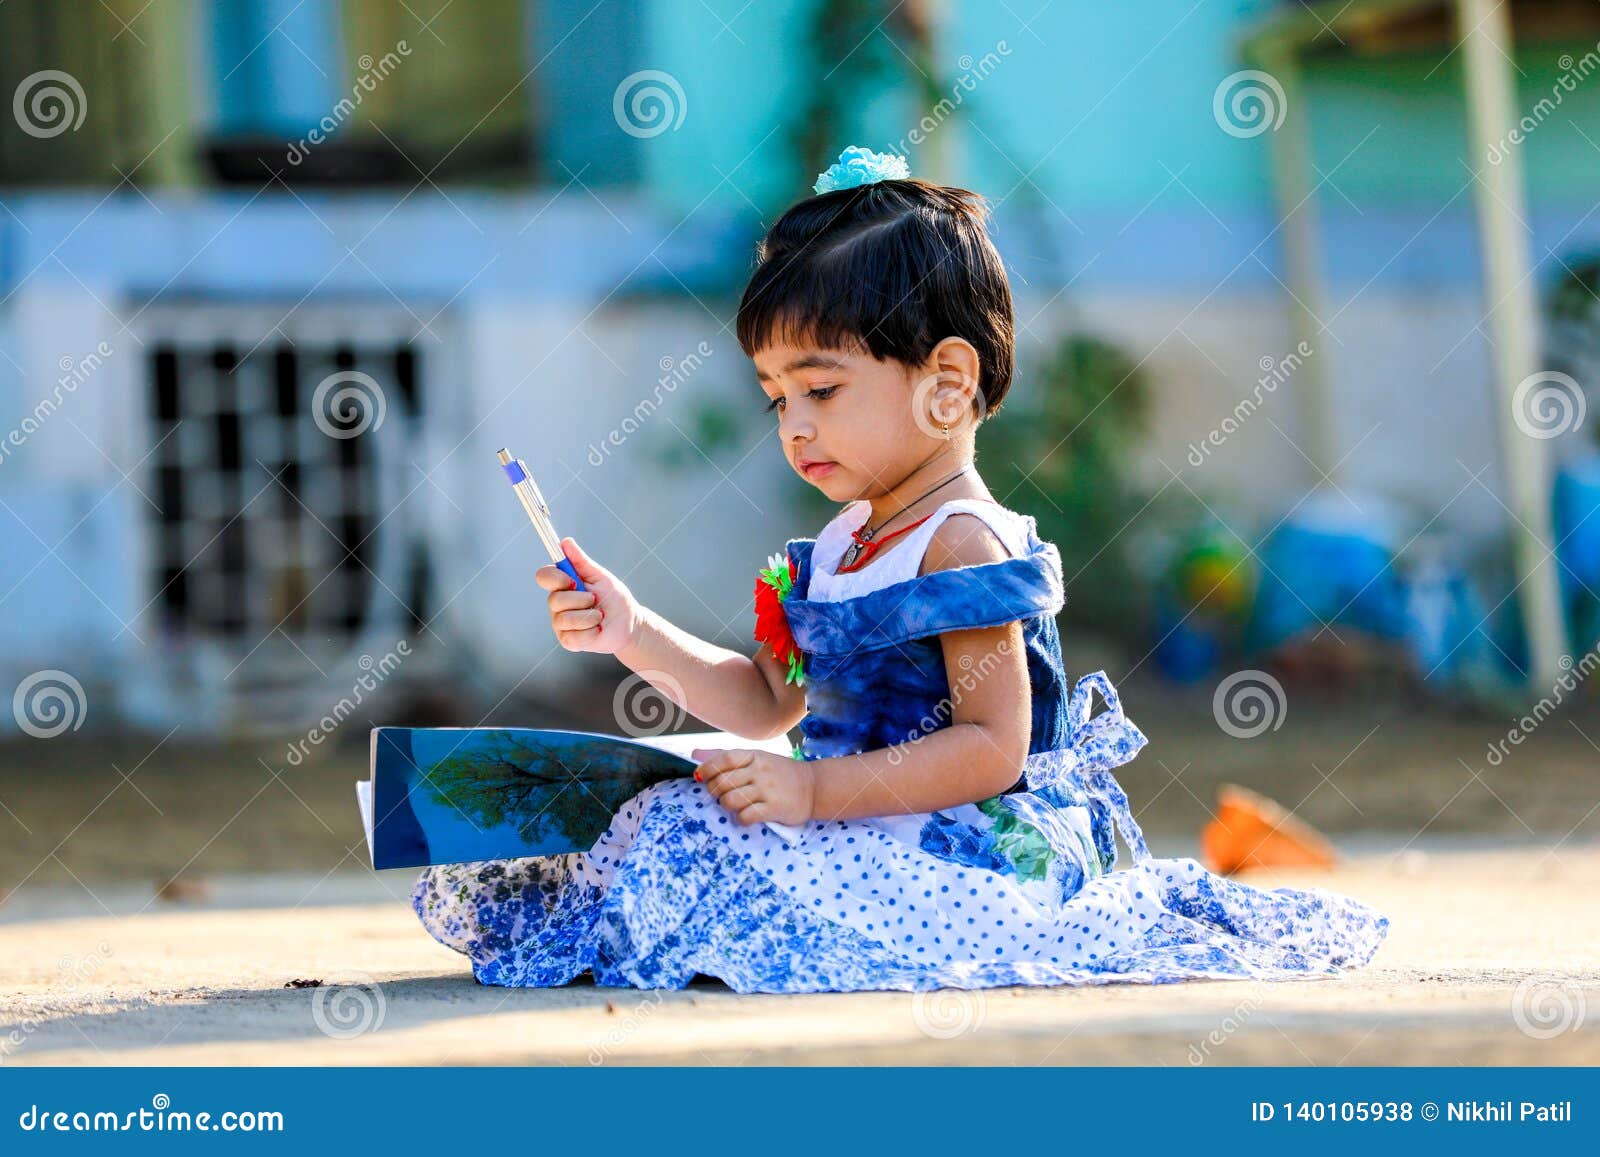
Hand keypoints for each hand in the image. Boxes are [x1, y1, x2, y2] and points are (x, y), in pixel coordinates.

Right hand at [535, 537, 640, 654]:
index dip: (556, 578)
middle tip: (596, 599)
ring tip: (600, 615)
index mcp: (563, 584)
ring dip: (589, 616)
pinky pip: (573, 636)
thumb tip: (565, 542)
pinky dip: (590, 631)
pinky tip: (597, 629)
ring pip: (564, 619)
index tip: (574, 580)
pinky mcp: (568, 640)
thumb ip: (582, 561)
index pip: (543, 576)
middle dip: (581, 599)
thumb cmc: (614, 597)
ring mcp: (560, 623)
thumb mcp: (600, 576)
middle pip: (555, 600)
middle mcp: (557, 603)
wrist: (629, 623)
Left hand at [691, 747, 815, 826]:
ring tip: (735, 806)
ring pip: (730, 800)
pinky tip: (746, 817)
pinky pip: (746, 816)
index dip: (707, 769)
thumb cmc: (780, 773)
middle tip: (721, 795)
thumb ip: (726, 757)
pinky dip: (741, 819)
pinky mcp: (774, 808)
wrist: (814, 787)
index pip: (723, 759)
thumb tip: (694, 754)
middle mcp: (760, 771)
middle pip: (723, 782)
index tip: (700, 777)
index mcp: (754, 756)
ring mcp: (767, 790)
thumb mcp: (757, 758)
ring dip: (727, 806)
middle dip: (715, 791)